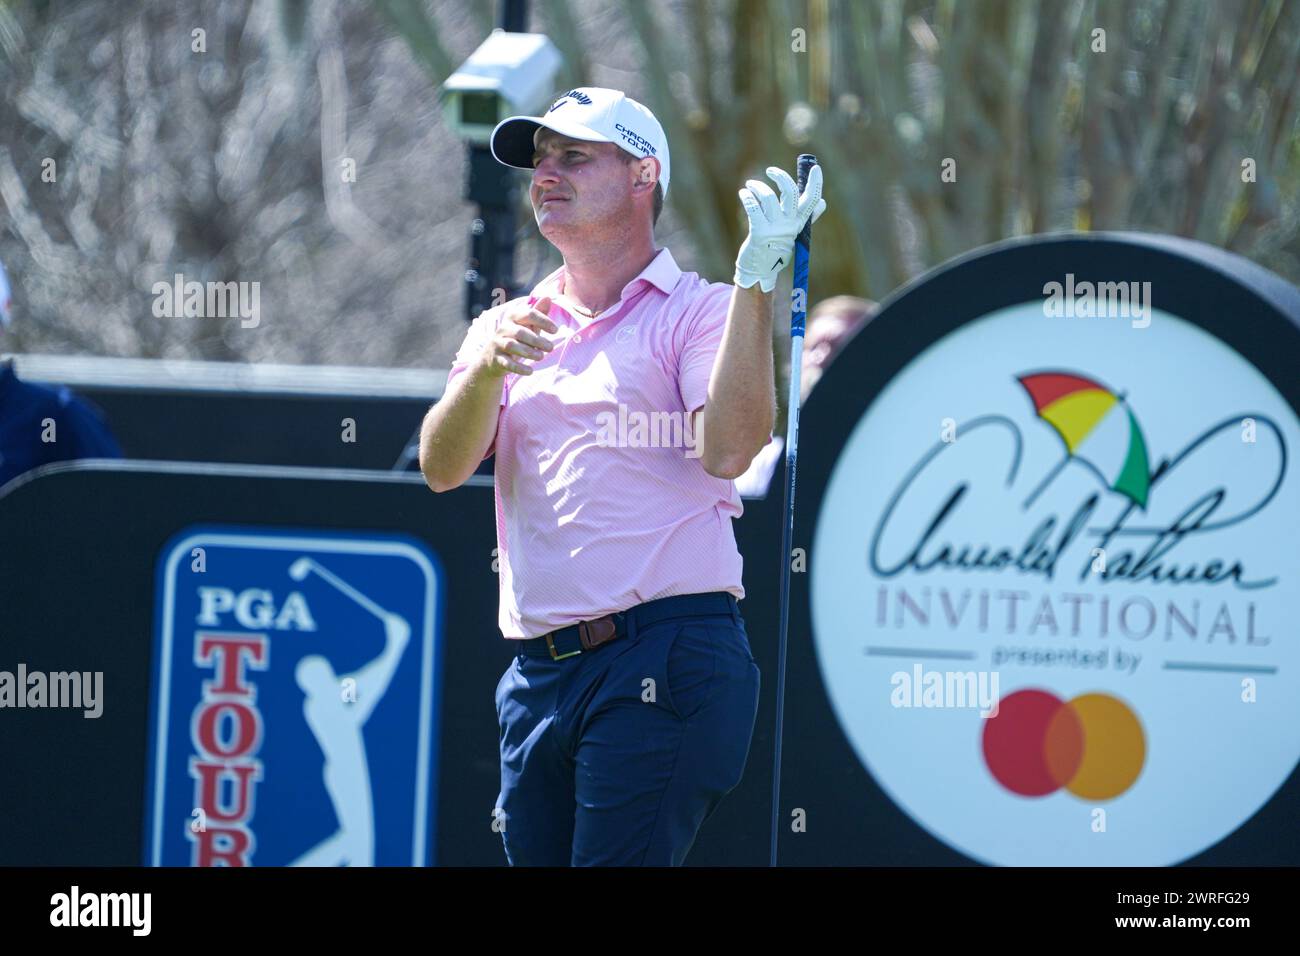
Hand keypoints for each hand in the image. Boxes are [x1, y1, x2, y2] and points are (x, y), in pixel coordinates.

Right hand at [477, 296, 557, 377]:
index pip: (528, 314)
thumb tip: (548, 297)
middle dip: (537, 340)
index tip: (555, 330)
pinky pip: (507, 363)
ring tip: (541, 357)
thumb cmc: (516, 338)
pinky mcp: (495, 359)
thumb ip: (538, 312)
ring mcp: (497, 343)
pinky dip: (519, 368)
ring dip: (529, 352)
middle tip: (551, 348)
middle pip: (520, 332)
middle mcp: (503, 328)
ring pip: (512, 346)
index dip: (543, 321)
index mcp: (512, 317)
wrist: (492, 358)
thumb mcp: (527, 325)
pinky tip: (530, 371)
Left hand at [734, 164, 825, 293]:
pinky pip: (753, 208)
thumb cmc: (776, 250)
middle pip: (791, 193)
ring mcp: (774, 229)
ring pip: (768, 197)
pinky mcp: (759, 233)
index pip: (812, 200)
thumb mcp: (794, 233)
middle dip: (782, 177)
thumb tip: (822, 202)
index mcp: (798, 223)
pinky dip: (747, 196)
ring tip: (750, 184)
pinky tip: (744, 193)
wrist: (760, 271)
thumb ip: (807, 217)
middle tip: (771, 171)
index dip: (816, 183)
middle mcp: (789, 224)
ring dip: (757, 186)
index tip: (816, 168)